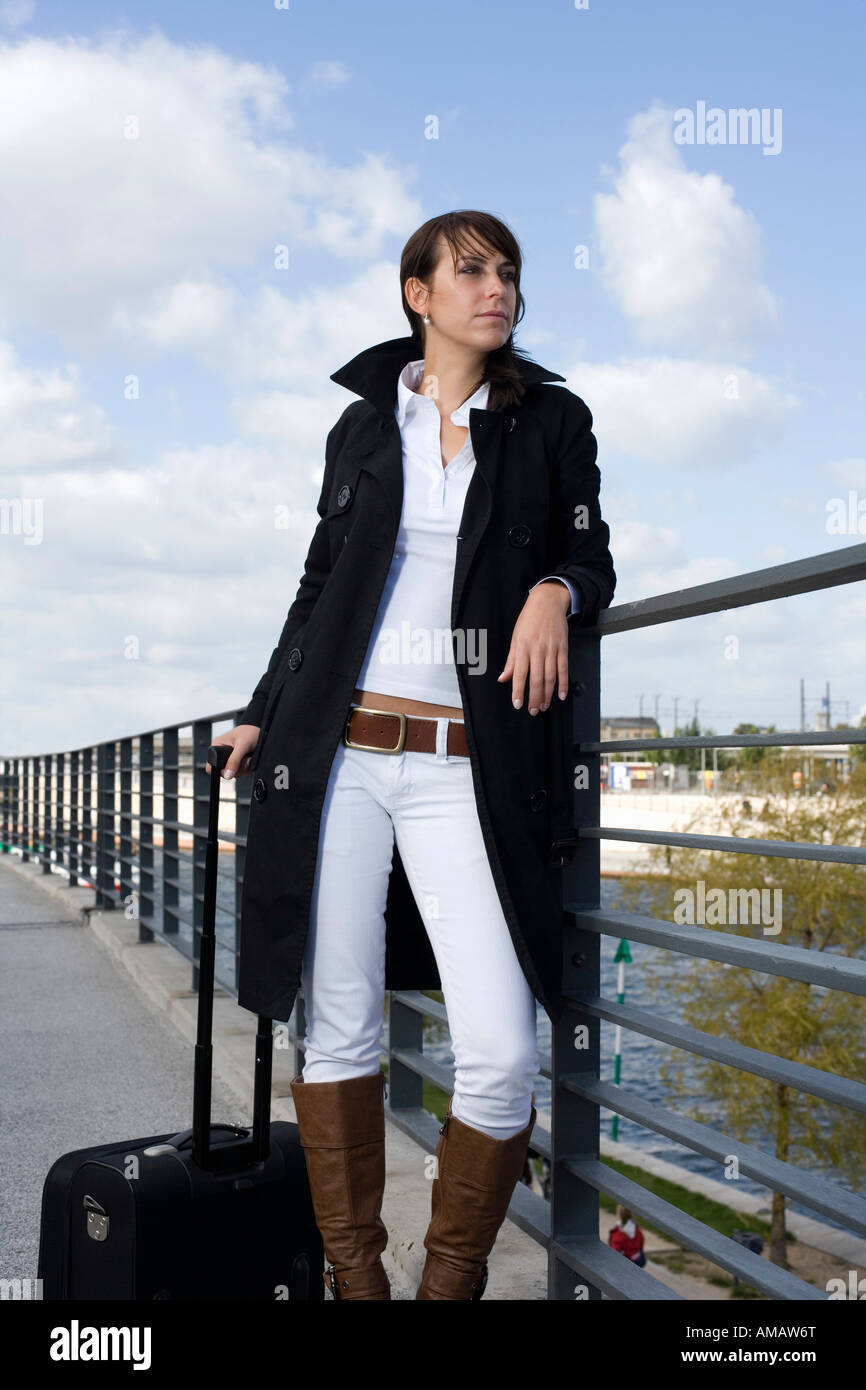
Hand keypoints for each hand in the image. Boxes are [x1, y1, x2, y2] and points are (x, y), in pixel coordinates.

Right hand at [205, 724, 259, 778]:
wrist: (261, 731)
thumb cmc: (249, 732)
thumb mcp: (242, 746)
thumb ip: (234, 760)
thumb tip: (227, 775)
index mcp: (216, 746)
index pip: (210, 766)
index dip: (220, 771)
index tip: (232, 769)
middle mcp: (221, 754)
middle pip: (224, 773)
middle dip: (236, 769)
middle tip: (245, 759)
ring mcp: (230, 759)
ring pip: (233, 774)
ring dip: (243, 768)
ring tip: (248, 757)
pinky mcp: (238, 763)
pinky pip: (240, 772)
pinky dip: (247, 768)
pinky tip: (250, 759)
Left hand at [497, 582, 570, 714]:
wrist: (548, 602)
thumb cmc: (529, 620)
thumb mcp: (515, 638)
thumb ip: (511, 660)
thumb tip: (502, 678)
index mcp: (522, 647)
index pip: (519, 674)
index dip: (518, 691)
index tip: (517, 704)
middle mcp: (537, 650)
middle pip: (536, 679)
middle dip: (534, 698)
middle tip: (533, 711)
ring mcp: (551, 649)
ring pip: (550, 677)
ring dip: (548, 694)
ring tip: (544, 706)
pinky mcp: (563, 648)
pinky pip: (563, 669)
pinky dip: (563, 683)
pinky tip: (561, 695)